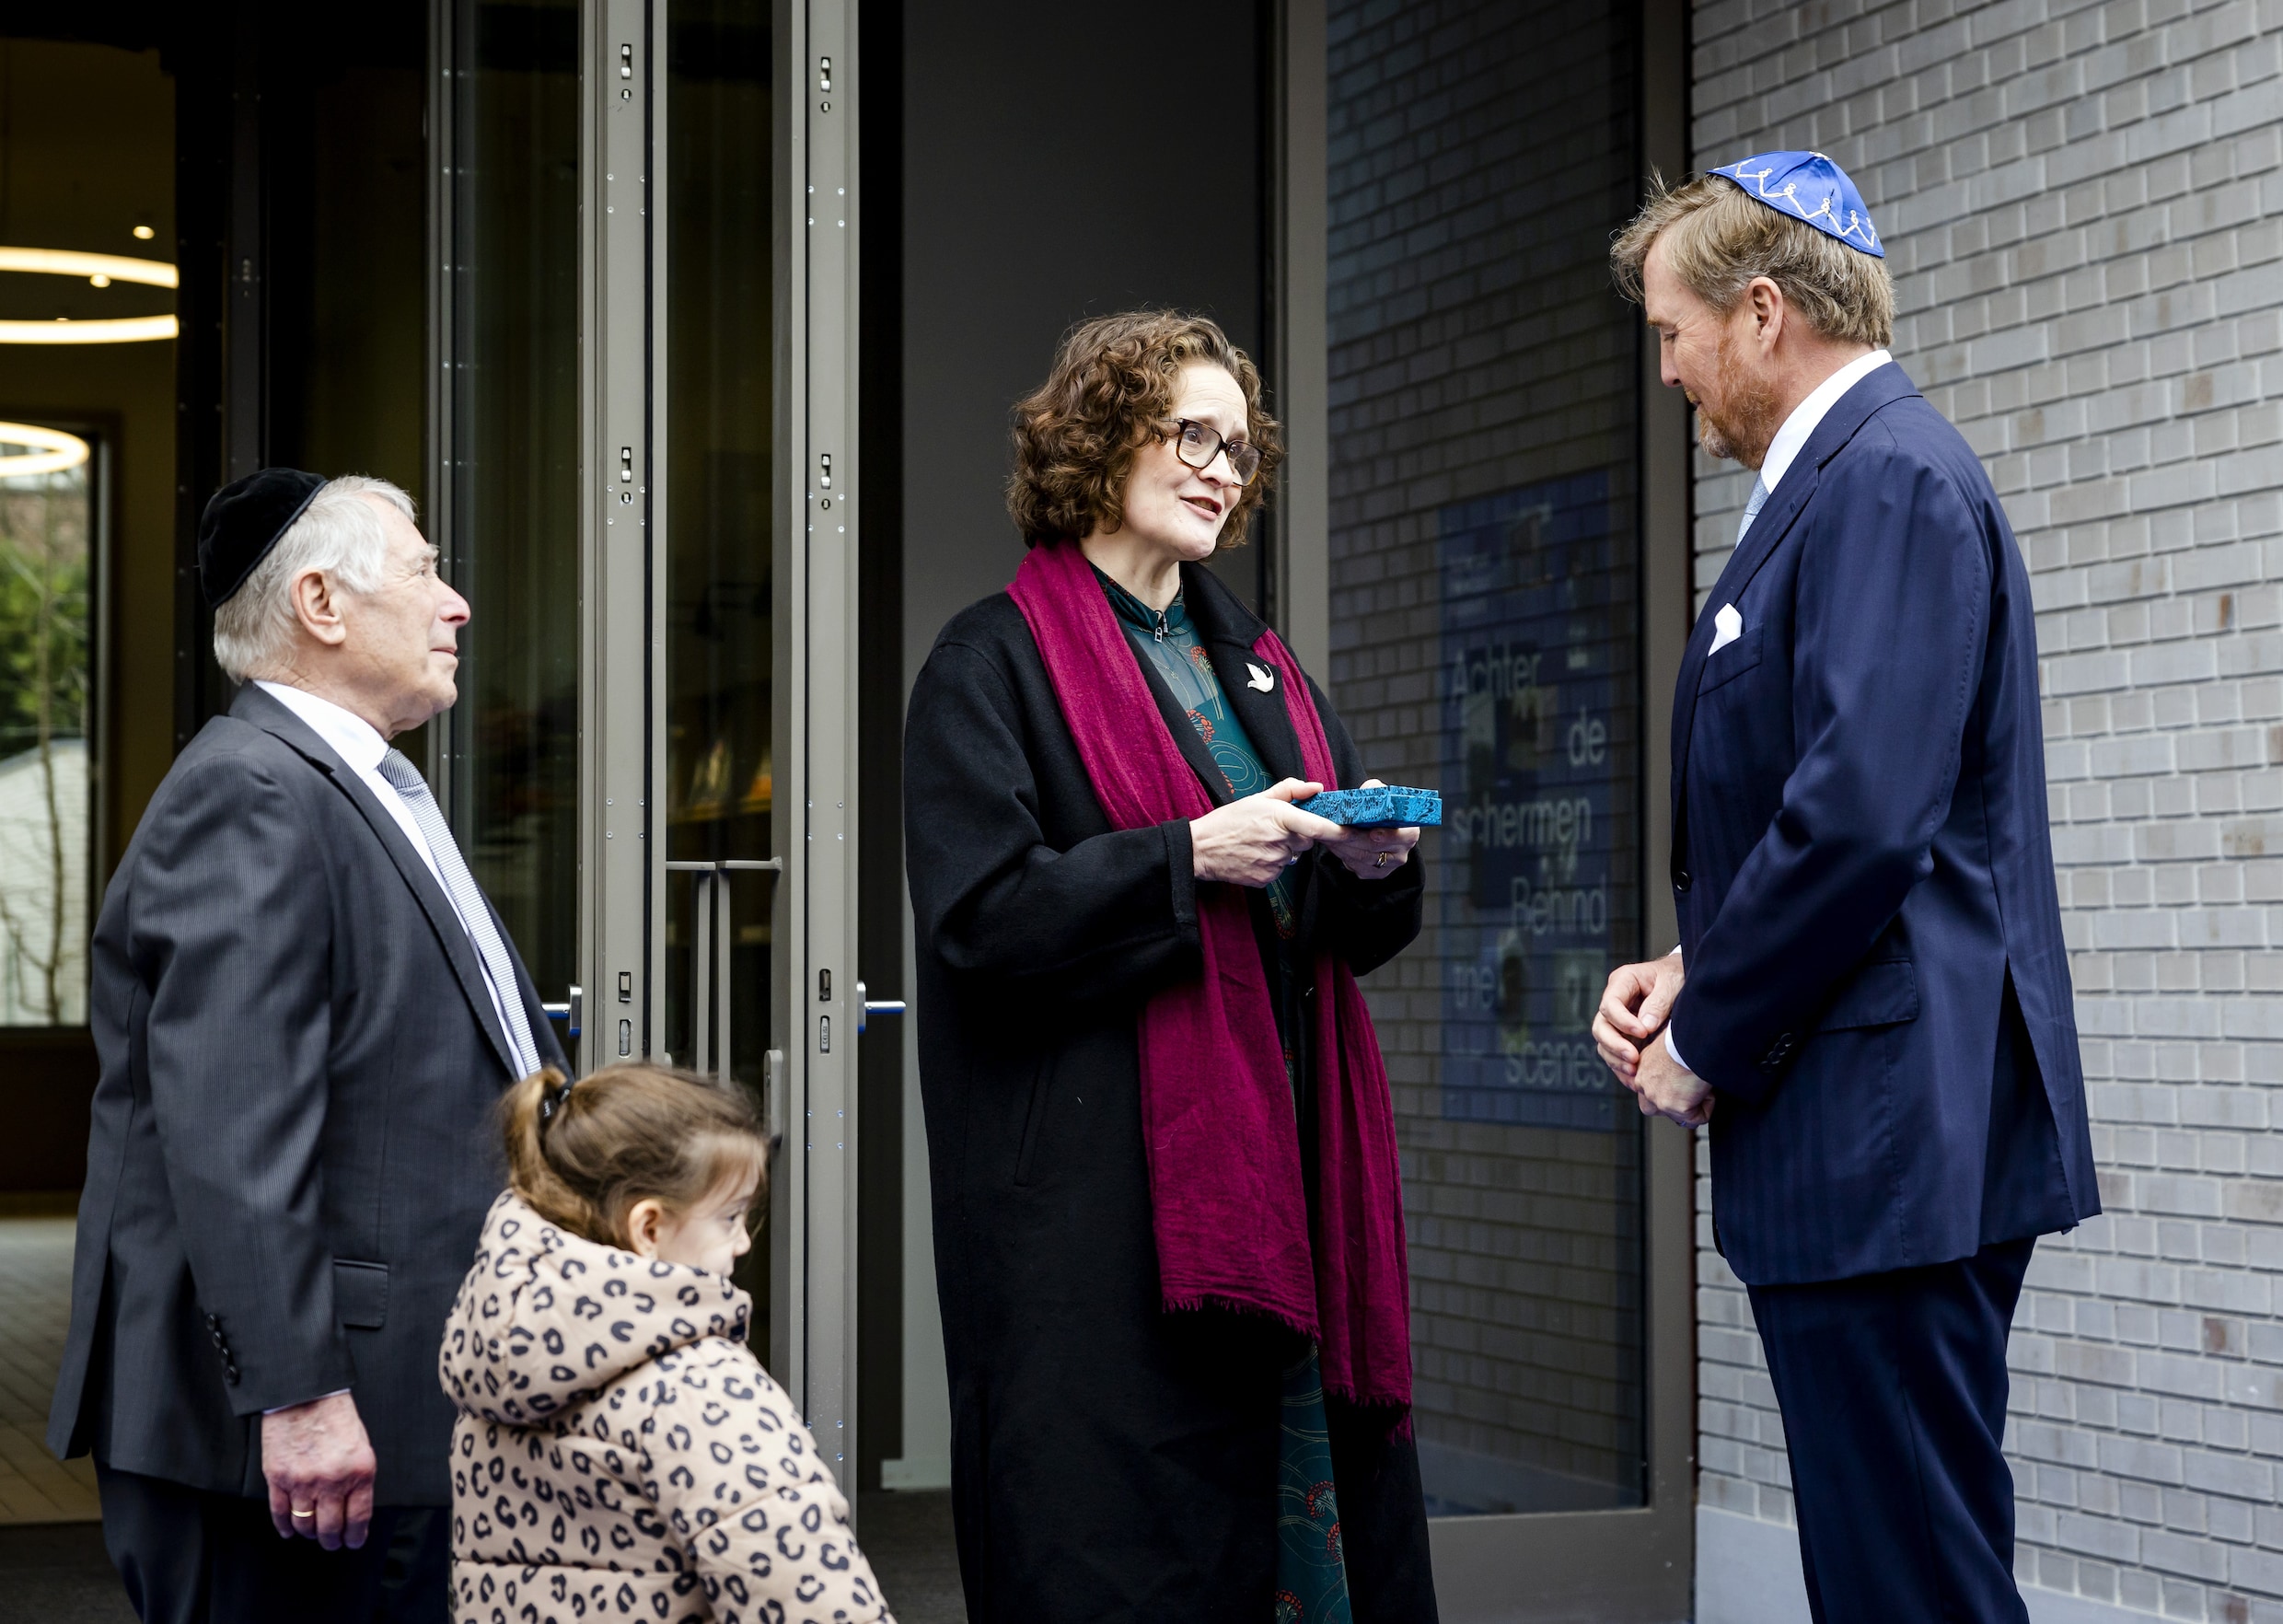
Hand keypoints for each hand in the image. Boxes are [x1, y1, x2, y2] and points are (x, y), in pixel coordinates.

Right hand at [263, 1392, 375, 1549]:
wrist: (305, 1394)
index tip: (352, 1542)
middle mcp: (331, 1481)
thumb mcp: (360, 1446)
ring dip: (309, 1533)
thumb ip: (357, 1477)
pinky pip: (280, 1513)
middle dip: (331, 1540)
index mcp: (359, 1471)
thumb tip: (352, 1507)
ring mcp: (302, 1482)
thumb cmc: (336, 1416)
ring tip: (313, 1533)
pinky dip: (284, 1527)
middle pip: (329, 1527)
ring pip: (304, 1524)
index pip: (358, 1517)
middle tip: (332, 1543)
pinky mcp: (278, 1478)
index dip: (355, 1536)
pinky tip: (289, 1530)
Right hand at [1190, 779, 1343, 886]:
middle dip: (1298, 835)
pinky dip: (1272, 864)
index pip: (1318, 826)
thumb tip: (1316, 787)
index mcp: (1280, 818)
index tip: (1353, 832)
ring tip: (1259, 842)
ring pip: (1293, 856)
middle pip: (1306, 841)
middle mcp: (1280, 842)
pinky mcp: (1267, 879)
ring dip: (1284, 850)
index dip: (1339, 831)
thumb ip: (1290, 790)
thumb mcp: (1257, 798)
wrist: (1201, 849)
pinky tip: (1255, 855)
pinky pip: (1280, 871)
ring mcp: (1274, 863)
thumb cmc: (1228, 821)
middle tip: (1275, 829)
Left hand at [1311, 779, 1420, 880]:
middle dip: (1350, 838)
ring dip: (1340, 845)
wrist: (1377, 827)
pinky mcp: (1372, 873)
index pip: (1404, 837)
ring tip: (1326, 833)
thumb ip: (1376, 791)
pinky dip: (1339, 852)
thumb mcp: (1381, 795)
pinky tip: (1330, 842)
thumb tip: (1368, 789)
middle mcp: (1400, 853)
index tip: (1373, 834)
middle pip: (1373, 848)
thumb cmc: (1380, 811)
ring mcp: (1386, 866)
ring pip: (1360, 858)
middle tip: (1333, 829)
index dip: (1388, 836)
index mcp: (1409, 833)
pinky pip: (1353, 865)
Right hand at [1593, 955, 1684, 1084]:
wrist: (1684, 980)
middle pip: (1600, 1026)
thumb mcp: (1672, 982)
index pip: (1610, 1004)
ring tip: (1634, 1072)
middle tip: (1633, 1058)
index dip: (1622, 1021)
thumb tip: (1646, 1026)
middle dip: (1614, 1045)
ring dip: (1616, 1059)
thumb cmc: (1677, 976)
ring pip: (1604, 1043)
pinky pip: (1615, 1054)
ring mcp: (1617, 1020)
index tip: (1643, 1033)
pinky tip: (1635, 1078)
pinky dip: (1622, 1067)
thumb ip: (1659, 1002)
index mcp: (1623, 982)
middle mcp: (1615, 1001)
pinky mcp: (1625, 1035)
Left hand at [1627, 1031, 1714, 1126]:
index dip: (1671, 1090)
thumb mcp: (1665, 1043)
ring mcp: (1658, 1099)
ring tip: (1702, 1084)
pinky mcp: (1676, 1108)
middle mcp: (1643, 1085)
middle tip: (1694, 1087)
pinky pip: (1698, 1118)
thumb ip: (1663, 1060)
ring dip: (1695, 1103)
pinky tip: (1708, 1087)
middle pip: (1661, 1108)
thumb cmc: (1685, 1034)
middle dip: (1680, 1103)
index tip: (1682, 1083)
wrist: (1695, 1036)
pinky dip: (1708, 1105)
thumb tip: (1674, 1069)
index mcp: (1639, 1068)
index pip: (1650, 1091)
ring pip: (1680, 1115)